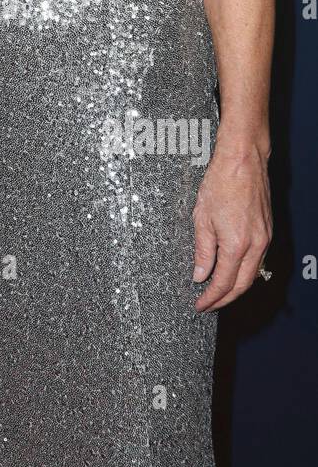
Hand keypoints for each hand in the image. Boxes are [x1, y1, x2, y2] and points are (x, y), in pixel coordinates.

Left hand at [191, 136, 271, 311]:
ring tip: (218, 292)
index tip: (200, 305)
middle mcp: (255, 245)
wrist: (242, 161)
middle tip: (208, 305)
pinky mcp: (267, 231)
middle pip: (242, 285)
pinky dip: (244, 272)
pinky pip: (257, 260)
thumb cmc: (221, 182)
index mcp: (237, 244)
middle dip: (225, 299)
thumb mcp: (201, 218)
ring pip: (252, 274)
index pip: (224, 283)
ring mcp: (264, 238)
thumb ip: (202, 250)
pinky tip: (233, 271)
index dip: (211, 298)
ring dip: (236, 287)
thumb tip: (200, 274)